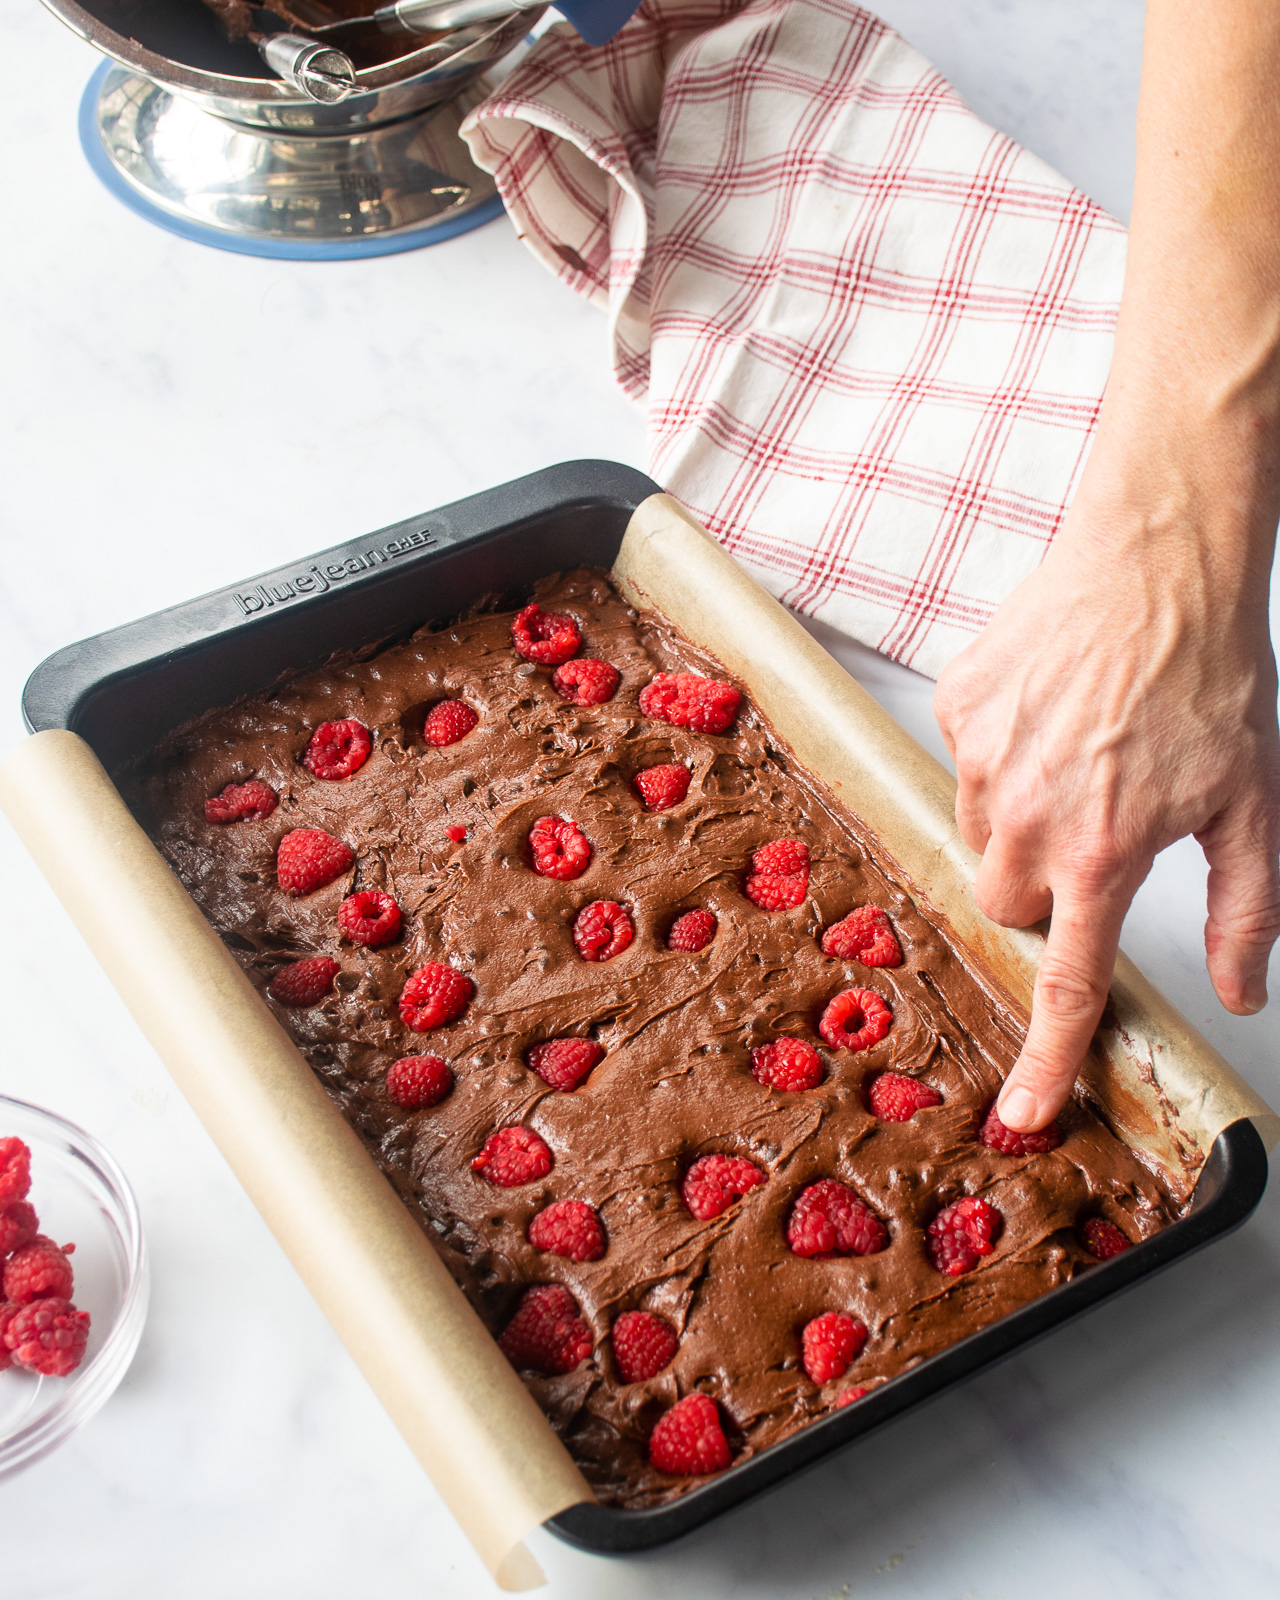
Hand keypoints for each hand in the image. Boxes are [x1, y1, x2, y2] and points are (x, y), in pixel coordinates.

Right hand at [933, 462, 1279, 1132]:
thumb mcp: (1254, 801)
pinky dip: (1002, 759)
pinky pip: (963, 766)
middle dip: (1044, 892)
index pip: (1067, 981)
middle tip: (1095, 836)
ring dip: (1021, 824)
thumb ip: (1246, 907)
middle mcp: (1029, 811)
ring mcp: (980, 756)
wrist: (1159, 556)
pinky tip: (1050, 715)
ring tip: (1079, 757)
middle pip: (1006, 905)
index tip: (1022, 1109)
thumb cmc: (1211, 667)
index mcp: (1104, 846)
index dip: (1048, 1057)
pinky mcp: (955, 708)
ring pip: (980, 837)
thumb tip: (1241, 987)